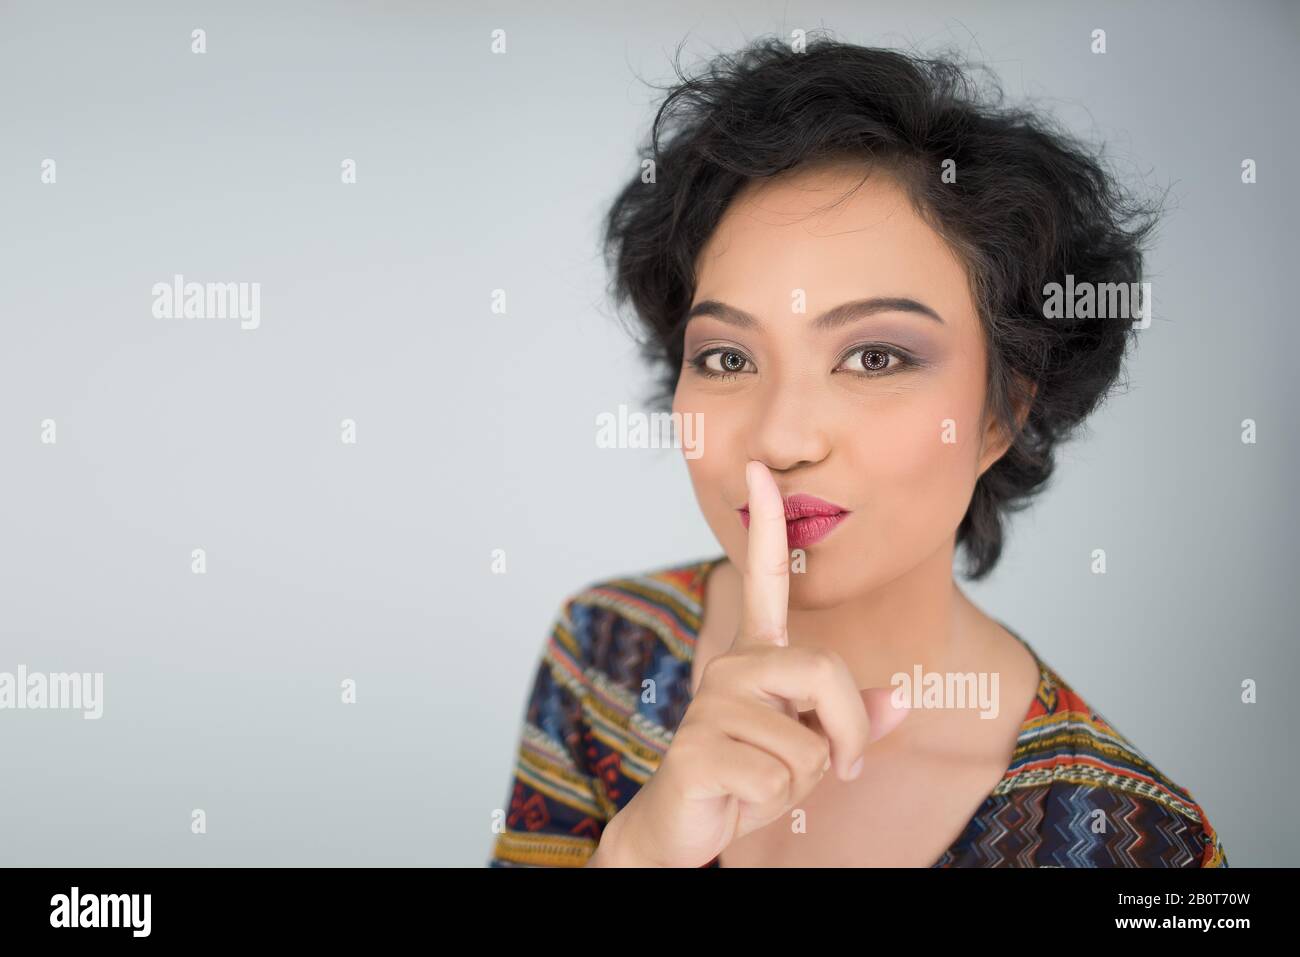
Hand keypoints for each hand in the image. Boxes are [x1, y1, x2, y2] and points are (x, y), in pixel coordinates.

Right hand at [595, 461, 908, 866]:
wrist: (682, 827)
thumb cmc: (747, 780)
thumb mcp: (810, 747)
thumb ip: (852, 719)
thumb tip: (903, 697)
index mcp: (758, 656)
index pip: (766, 579)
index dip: (766, 524)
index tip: (758, 468)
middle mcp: (732, 665)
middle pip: (827, 674)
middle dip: (850, 733)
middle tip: (839, 768)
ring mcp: (710, 704)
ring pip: (806, 743)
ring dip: (802, 780)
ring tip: (762, 781)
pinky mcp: (696, 749)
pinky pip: (777, 780)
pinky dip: (773, 804)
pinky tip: (736, 797)